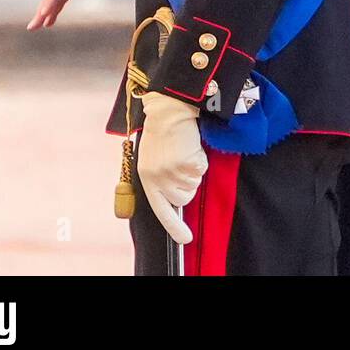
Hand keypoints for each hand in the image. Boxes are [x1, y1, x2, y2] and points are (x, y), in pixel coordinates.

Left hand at [137, 92, 206, 244]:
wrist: (169, 110)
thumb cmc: (164, 132)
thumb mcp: (153, 158)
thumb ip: (160, 179)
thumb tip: (176, 200)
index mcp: (147, 177)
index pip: (161, 209)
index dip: (174, 226)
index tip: (186, 239)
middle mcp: (158, 178)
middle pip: (183, 198)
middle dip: (188, 184)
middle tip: (182, 163)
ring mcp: (172, 172)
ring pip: (194, 184)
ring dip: (194, 170)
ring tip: (185, 151)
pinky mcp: (186, 163)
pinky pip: (202, 171)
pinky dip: (201, 160)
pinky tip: (191, 146)